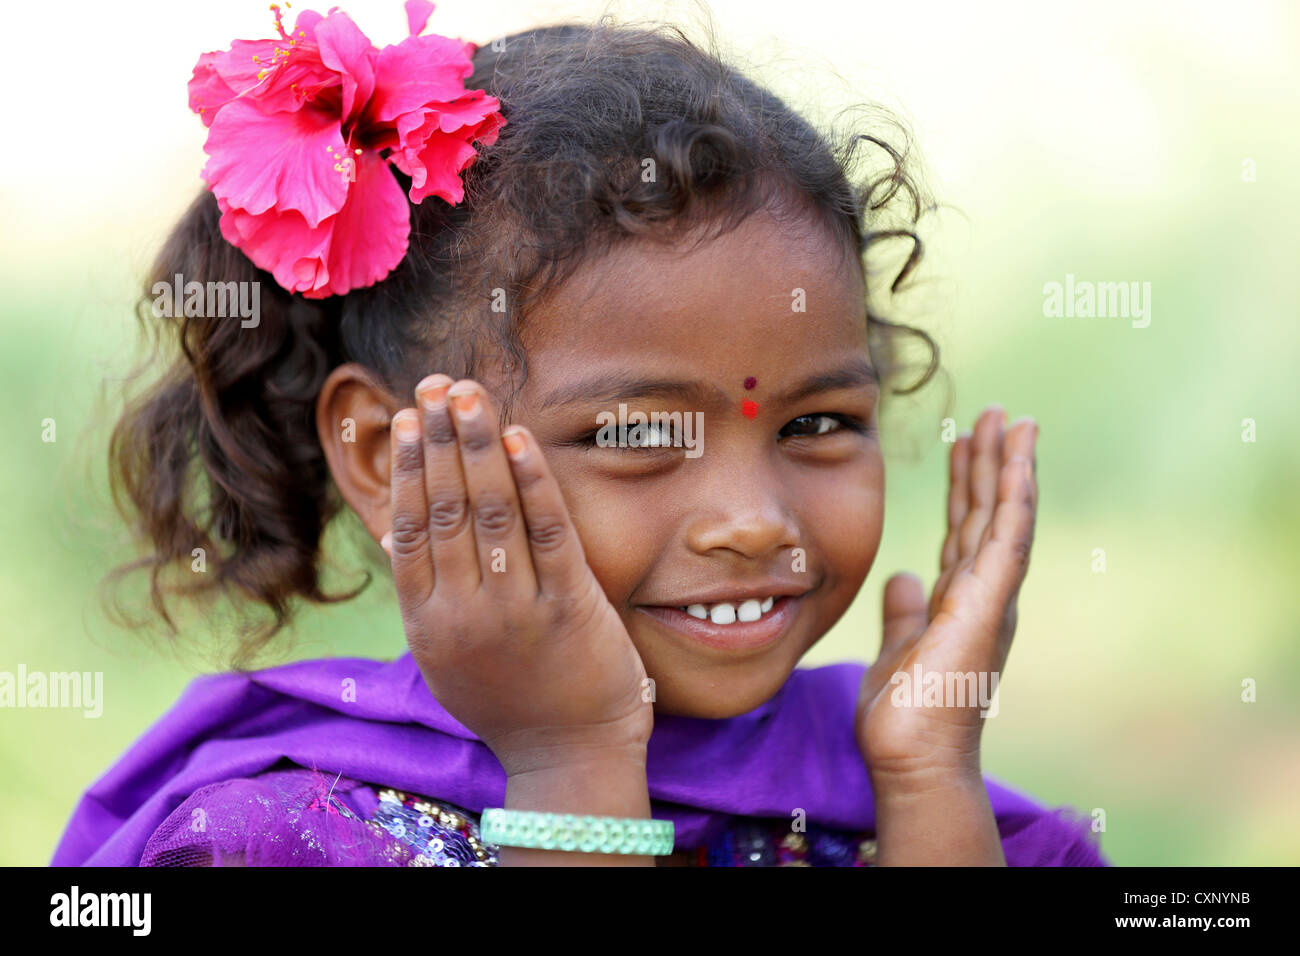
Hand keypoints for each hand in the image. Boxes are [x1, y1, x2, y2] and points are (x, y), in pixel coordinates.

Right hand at [384, 375, 652, 775]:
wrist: (569, 758)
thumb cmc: (509, 700)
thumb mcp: (446, 656)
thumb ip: (423, 597)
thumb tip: (396, 531)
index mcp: (428, 624)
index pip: (408, 529)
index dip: (404, 469)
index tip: (401, 419)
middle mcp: (465, 614)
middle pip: (445, 510)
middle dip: (437, 441)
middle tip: (434, 386)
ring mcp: (518, 610)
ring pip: (491, 512)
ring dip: (477, 447)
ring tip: (468, 397)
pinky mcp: (571, 607)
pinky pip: (548, 533)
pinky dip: (532, 482)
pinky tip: (520, 440)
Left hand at [855, 405, 1038, 781]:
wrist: (912, 760)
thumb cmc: (905, 716)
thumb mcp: (898, 647)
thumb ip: (904, 611)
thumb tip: (903, 577)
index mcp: (959, 600)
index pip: (965, 529)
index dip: (967, 485)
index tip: (967, 444)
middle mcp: (981, 594)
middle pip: (987, 513)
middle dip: (990, 462)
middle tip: (997, 414)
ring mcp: (989, 598)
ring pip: (1003, 516)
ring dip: (1008, 465)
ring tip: (1012, 419)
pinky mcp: (987, 605)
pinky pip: (1006, 537)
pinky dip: (1014, 495)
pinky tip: (1019, 460)